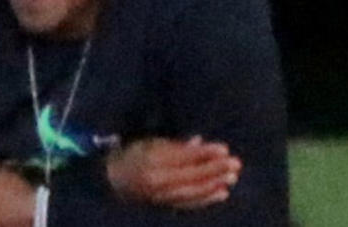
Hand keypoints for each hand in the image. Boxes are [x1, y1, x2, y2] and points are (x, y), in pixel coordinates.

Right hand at [108, 142, 245, 210]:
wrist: (112, 180)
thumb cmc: (133, 155)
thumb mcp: (150, 143)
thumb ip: (175, 145)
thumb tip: (200, 142)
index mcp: (151, 159)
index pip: (183, 157)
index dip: (204, 153)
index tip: (224, 148)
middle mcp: (157, 178)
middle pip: (191, 175)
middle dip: (215, 169)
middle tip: (235, 163)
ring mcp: (161, 194)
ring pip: (192, 191)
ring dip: (214, 184)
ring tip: (232, 177)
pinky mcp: (164, 205)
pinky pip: (188, 203)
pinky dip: (206, 199)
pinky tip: (221, 193)